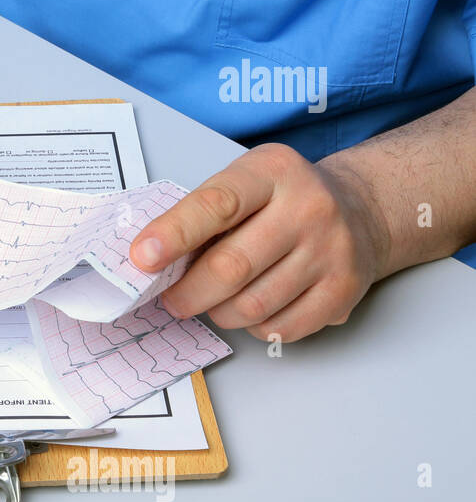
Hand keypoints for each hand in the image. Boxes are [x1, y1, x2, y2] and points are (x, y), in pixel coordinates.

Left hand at [129, 143, 390, 342]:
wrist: (358, 210)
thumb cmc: (280, 200)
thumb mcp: (244, 183)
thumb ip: (201, 215)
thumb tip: (150, 262)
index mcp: (272, 172)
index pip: (216, 205)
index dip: (174, 235)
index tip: (142, 259)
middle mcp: (309, 207)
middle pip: (231, 267)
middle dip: (188, 292)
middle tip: (172, 299)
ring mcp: (332, 250)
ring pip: (252, 305)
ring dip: (219, 312)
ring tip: (214, 301)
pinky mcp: (345, 290)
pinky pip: (280, 328)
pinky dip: (253, 327)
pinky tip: (252, 307)